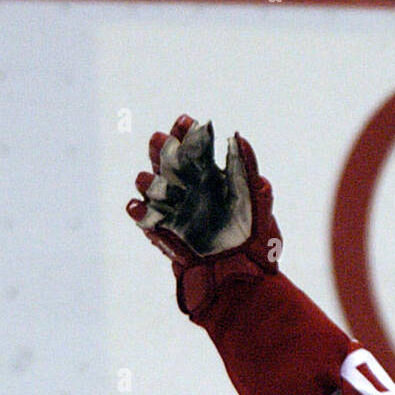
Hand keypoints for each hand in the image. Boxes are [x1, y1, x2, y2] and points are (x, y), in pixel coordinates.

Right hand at [127, 117, 280, 279]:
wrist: (240, 272)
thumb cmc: (252, 236)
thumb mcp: (256, 201)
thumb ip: (247, 170)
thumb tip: (239, 137)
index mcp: (208, 173)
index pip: (192, 145)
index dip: (185, 131)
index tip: (185, 122)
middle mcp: (187, 186)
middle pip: (166, 159)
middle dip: (161, 148)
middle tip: (162, 143)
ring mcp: (172, 207)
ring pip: (150, 185)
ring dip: (147, 180)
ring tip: (149, 179)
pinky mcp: (162, 230)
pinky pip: (144, 217)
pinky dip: (138, 210)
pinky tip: (138, 206)